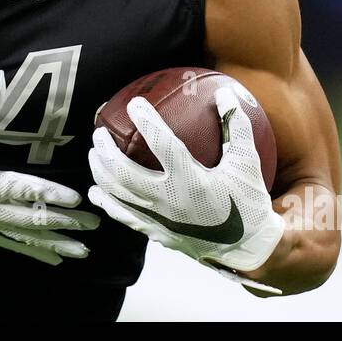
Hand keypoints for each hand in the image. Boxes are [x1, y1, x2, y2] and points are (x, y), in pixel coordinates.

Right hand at [0, 69, 99, 264]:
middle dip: (65, 223)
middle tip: (93, 223)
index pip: (24, 190)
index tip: (76, 198)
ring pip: (25, 238)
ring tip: (82, 251)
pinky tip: (54, 259)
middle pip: (32, 219)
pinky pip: (11, 245)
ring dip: (55, 244)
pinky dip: (34, 251)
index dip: (51, 194)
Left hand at [86, 84, 284, 290]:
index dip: (147, 122)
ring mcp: (160, 221)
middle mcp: (172, 202)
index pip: (164, 145)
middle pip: (125, 174)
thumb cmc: (247, 201)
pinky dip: (107, 202)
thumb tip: (225, 92)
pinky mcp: (156, 233)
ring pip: (118, 195)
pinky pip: (124, 216)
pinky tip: (97, 190)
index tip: (135, 103)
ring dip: (100, 173)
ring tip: (94, 154)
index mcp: (194, 182)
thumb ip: (236, 126)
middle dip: (106, 151)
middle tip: (99, 133)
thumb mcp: (247, 162)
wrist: (247, 248)